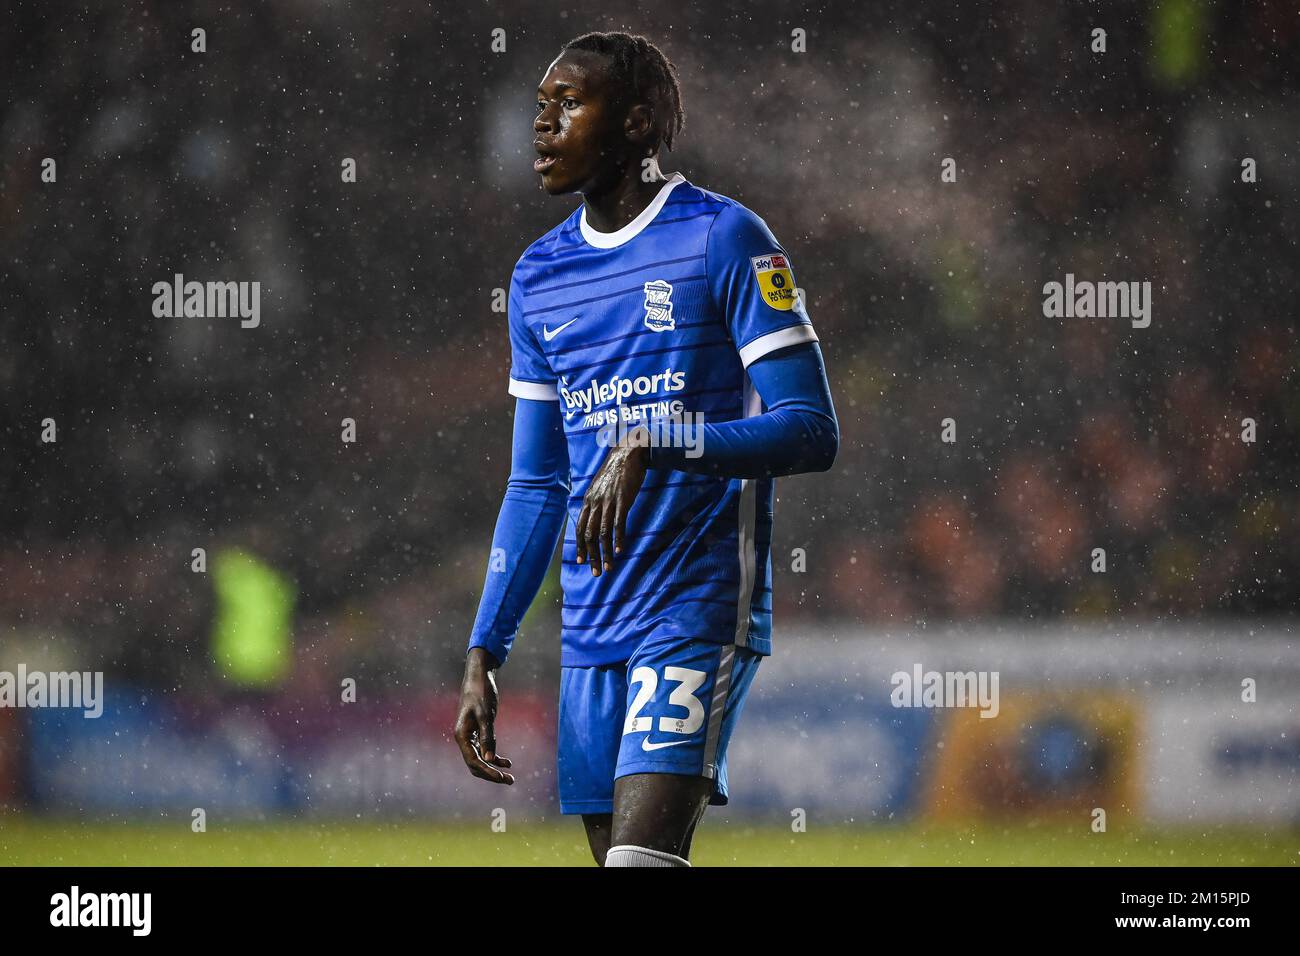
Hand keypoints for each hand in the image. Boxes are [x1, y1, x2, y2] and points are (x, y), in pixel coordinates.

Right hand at [453, 647, 514, 783]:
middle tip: (510, 780)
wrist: (478, 676)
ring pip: (481, 759)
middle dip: (491, 774)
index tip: (502, 777)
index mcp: (461, 735)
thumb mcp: (486, 715)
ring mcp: (470, 736)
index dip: (488, 771)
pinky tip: (507, 762)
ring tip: (510, 777)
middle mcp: (463, 738)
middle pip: (475, 765)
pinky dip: (495, 757)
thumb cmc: (481, 693)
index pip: (473, 761)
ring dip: (494, 768)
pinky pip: (485, 750)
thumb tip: (490, 759)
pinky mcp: (478, 732)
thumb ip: (487, 737)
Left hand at [575, 427, 649, 575]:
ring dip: (605, 553)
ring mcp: (608, 502)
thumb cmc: (616, 470)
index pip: (580, 528)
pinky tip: (621, 551)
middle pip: (589, 535)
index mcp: (588, 500)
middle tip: (596, 572)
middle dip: (592, 557)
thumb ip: (596, 501)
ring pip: (603, 534)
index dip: (580, 547)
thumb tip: (594, 517)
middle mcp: (595, 503)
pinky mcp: (623, 501)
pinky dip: (619, 540)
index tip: (582, 562)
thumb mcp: (600, 486)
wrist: (628, 454)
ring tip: (609, 568)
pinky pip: (619, 524)